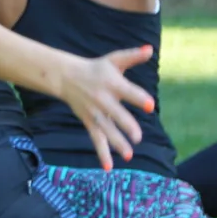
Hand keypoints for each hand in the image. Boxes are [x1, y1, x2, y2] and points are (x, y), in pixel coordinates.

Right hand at [49, 46, 153, 170]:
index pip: (128, 91)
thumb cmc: (96, 68)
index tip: (150, 106)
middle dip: (126, 125)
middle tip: (138, 136)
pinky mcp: (89, 122)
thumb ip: (132, 56)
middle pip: (116, 114)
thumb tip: (149, 49)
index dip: (139, 98)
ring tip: (129, 155)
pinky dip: (101, 153)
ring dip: (116, 143)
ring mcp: (95, 113)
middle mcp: (103, 99)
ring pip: (106, 130)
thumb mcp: (113, 60)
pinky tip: (108, 167)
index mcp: (112, 83)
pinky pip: (96, 139)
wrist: (66, 77)